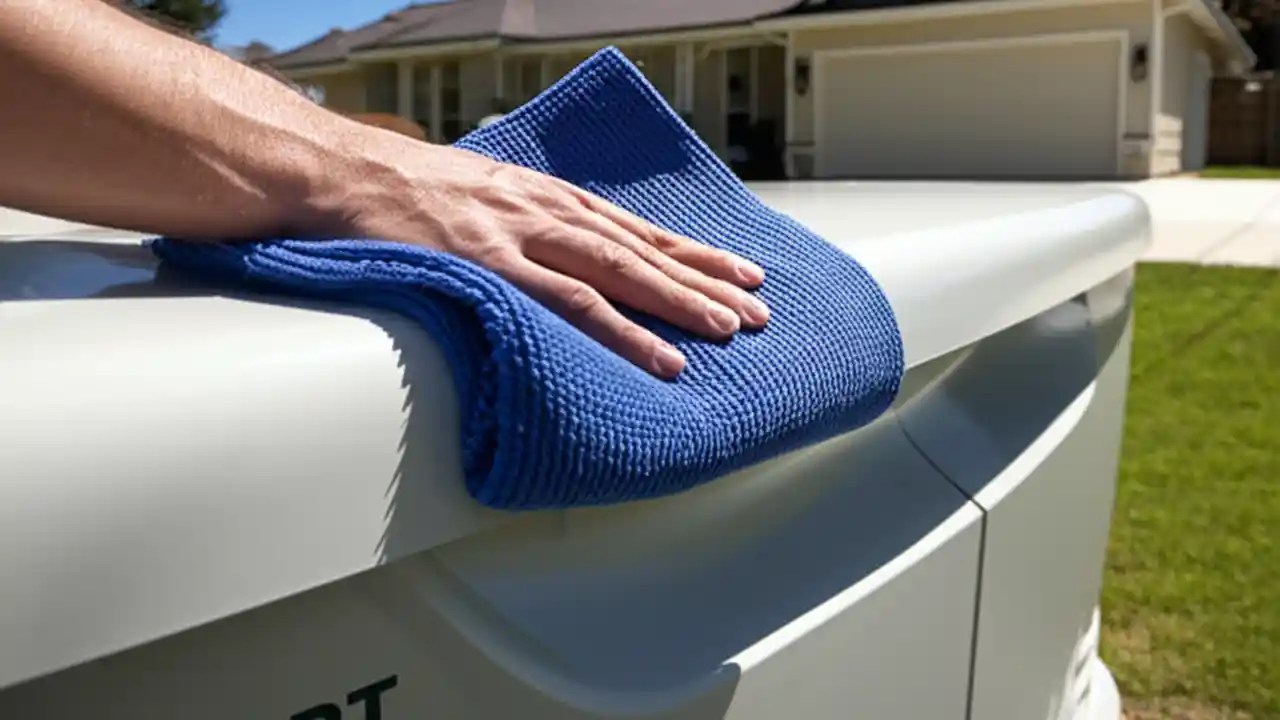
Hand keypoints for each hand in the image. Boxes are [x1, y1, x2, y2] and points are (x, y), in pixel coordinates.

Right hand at [326, 139, 768, 377]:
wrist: (348, 173)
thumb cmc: (408, 190)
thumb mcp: (484, 196)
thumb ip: (526, 224)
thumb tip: (560, 256)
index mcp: (547, 197)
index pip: (636, 229)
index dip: (690, 252)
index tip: (738, 271)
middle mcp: (548, 212)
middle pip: (643, 251)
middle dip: (704, 280)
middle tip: (758, 310)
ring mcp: (523, 239)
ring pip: (622, 274)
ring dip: (681, 304)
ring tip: (730, 331)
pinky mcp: (494, 269)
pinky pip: (573, 305)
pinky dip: (624, 333)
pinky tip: (662, 357)